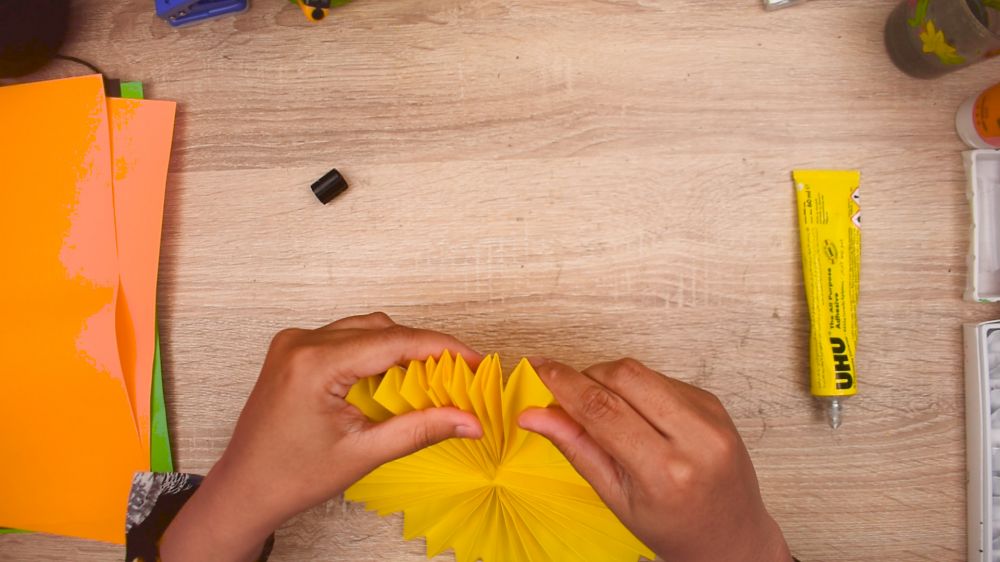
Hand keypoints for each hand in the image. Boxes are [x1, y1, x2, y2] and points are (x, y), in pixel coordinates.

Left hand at [161, 313, 483, 561]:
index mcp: (314, 363)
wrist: (244, 489)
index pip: (393, 341)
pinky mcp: (293, 350)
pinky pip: (345, 337)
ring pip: (365, 329)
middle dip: (424, 349)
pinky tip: (394, 377)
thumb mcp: (363, 454)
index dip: (441, 348)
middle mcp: (301, 342)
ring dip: (400, 348)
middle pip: (382, 329)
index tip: (474, 361)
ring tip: (432, 377)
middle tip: (460, 374)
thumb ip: (420, 430)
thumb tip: (469, 420)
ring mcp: (293, 343)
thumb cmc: (290, 476)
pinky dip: (374, 352)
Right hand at [519, 358, 790, 561]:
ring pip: (643, 371)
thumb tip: (534, 415)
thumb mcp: (615, 498)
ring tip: (606, 413)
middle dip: (587, 377)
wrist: (730, 537)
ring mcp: (710, 417)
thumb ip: (576, 448)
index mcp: (665, 472)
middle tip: (570, 397)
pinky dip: (638, 389)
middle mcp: (695, 438)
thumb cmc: (673, 527)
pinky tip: (638, 417)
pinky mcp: (714, 403)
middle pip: (624, 375)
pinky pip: (662, 378)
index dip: (564, 383)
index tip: (540, 367)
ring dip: (611, 381)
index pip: (602, 409)